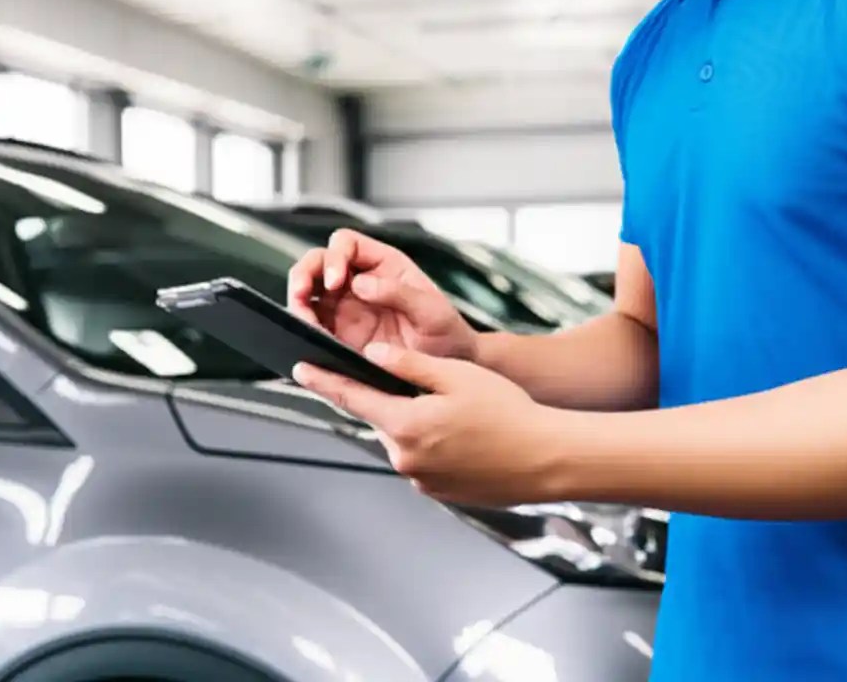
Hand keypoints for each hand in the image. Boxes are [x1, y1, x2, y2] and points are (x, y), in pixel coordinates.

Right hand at [288, 229, 477, 360]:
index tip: (337, 281)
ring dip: (297, 302)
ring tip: (303, 320)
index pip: (346, 244)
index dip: (335, 257)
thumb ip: (398, 293)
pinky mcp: (339, 335)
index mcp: (383, 265)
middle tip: (300, 294)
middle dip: (304, 274)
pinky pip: (312, 325)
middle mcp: (359, 281)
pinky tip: (309, 338)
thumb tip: (359, 284)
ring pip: (307, 293)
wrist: (448, 366)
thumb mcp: (431, 310)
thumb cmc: (446, 332)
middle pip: (317, 263)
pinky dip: (304, 328)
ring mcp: (345, 308)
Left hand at [293, 343, 563, 504]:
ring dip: (419, 425)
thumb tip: (372, 355)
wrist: (546, 458)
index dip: (323, 380)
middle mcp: (405, 457)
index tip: (300, 368)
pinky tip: (467, 439)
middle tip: (438, 390)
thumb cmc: (508, 413)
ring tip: (463, 417)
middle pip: (383, 418)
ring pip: (405, 440)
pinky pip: (424, 461)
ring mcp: (420, 479)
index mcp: (406, 424)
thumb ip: (409, 365)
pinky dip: (436, 446)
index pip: (351, 398)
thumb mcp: (457, 376)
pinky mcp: (437, 492)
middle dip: (397, 401)